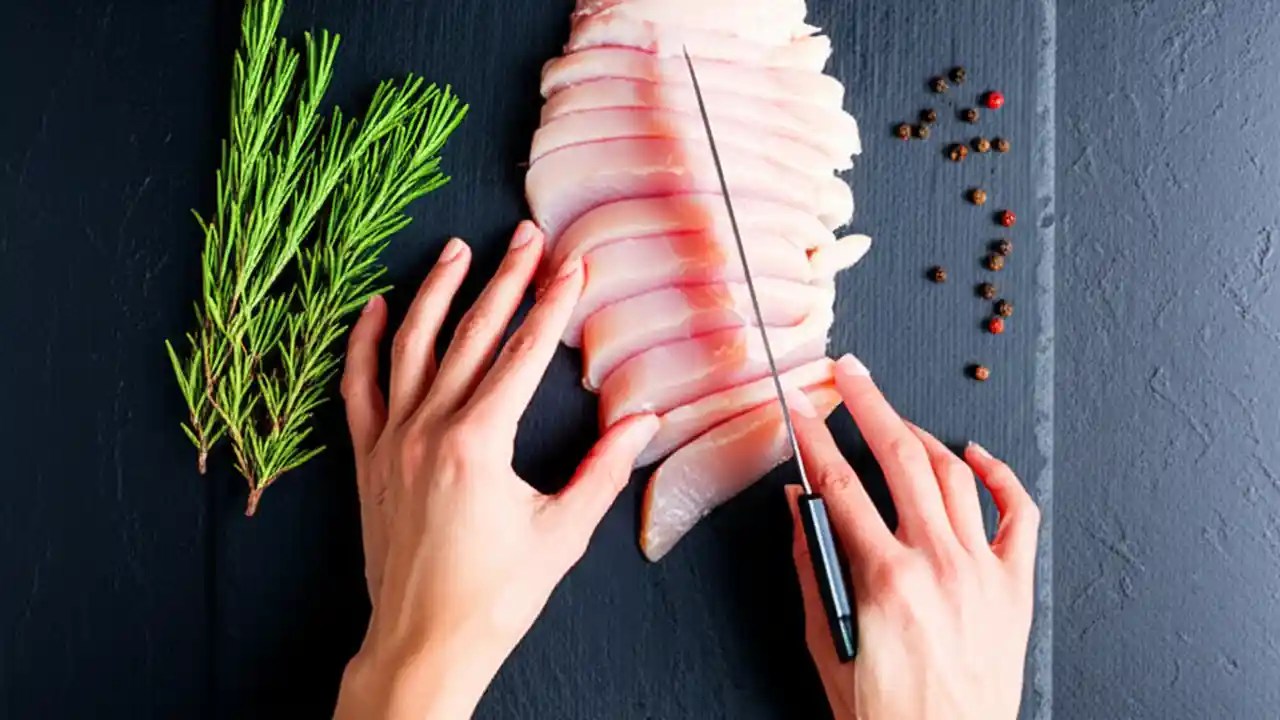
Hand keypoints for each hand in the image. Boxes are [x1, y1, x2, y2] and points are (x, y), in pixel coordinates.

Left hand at [333, 221, 658, 719]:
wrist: (424, 644)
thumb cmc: (494, 597)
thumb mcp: (561, 533)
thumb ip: (602, 470)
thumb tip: (642, 421)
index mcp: (477, 443)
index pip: (522, 353)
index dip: (552, 303)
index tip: (571, 263)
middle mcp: (428, 429)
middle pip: (473, 335)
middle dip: (505, 279)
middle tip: (526, 236)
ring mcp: (391, 441)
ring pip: (410, 346)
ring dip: (436, 292)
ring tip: (457, 250)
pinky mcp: (368, 459)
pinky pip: (358, 387)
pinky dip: (362, 342)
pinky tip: (374, 307)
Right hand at [784, 355, 1039, 719]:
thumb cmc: (884, 713)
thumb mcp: (828, 643)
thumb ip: (813, 567)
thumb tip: (800, 507)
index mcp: (885, 579)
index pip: (840, 485)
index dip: (815, 438)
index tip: (802, 407)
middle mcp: (938, 563)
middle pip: (899, 458)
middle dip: (868, 404)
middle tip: (849, 372)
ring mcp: (982, 570)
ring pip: (954, 474)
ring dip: (920, 434)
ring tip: (895, 417)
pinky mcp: (1014, 586)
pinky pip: (1018, 512)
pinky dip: (999, 475)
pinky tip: (976, 453)